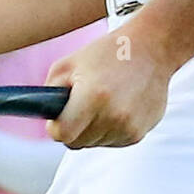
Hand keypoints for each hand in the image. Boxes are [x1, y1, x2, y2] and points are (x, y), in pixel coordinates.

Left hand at [45, 25, 170, 148]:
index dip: (56, 126)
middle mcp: (113, 116)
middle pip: (77, 143)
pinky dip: (110, 130)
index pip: (62, 135)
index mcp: (92, 97)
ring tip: (101, 101)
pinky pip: (113, 142)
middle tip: (80, 104)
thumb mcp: (69, 64)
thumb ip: (49, 92)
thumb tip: (43, 116)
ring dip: (93, 129)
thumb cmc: (107, 53)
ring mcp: (129, 127)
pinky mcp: (140, 133)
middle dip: (73, 127)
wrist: (151, 49)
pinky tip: (116, 106)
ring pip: (95, 143)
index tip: (58, 116)